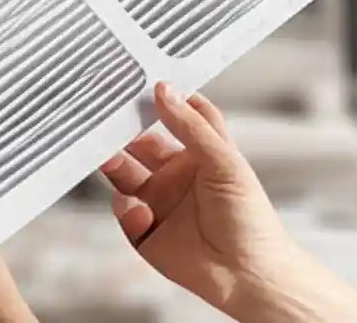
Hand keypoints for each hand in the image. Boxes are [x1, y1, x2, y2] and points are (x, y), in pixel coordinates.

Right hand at [101, 82, 356, 322]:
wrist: (247, 273)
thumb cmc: (250, 218)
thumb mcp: (224, 160)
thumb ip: (191, 125)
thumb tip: (164, 91)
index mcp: (198, 153)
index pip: (172, 117)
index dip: (155, 101)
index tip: (133, 83)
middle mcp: (175, 175)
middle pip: (138, 144)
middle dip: (121, 133)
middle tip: (105, 122)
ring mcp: (159, 202)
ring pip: (123, 175)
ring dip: (114, 165)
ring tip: (110, 161)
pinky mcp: (145, 232)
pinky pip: (124, 213)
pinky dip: (128, 211)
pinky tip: (143, 215)